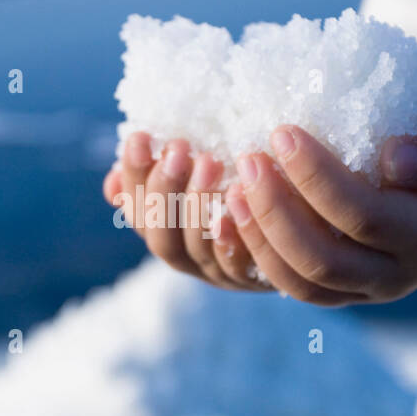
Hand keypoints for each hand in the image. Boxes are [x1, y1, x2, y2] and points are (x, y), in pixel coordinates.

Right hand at [103, 132, 273, 292]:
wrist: (304, 229)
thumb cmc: (244, 187)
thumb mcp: (199, 175)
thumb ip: (160, 174)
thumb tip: (112, 186)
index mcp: (168, 232)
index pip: (137, 210)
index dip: (134, 176)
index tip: (141, 136)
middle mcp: (190, 259)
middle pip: (161, 237)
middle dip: (164, 191)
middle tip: (179, 149)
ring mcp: (221, 273)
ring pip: (196, 249)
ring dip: (198, 204)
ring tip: (210, 161)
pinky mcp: (258, 278)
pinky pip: (239, 264)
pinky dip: (232, 235)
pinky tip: (236, 199)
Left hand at [219, 114, 416, 305]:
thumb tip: (394, 160)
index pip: (365, 216)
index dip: (319, 178)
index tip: (282, 131)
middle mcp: (398, 276)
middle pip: (324, 261)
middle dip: (276, 211)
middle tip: (248, 159)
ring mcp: (366, 290)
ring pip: (300, 284)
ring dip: (259, 238)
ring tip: (232, 188)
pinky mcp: (339, 290)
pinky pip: (290, 286)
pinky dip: (256, 255)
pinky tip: (233, 215)